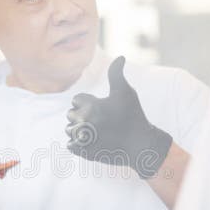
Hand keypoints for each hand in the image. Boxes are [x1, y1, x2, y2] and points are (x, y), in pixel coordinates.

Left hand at [66, 56, 171, 177]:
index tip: (101, 107)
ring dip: (78, 129)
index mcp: (91, 106)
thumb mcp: (126, 92)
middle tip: (99, 120)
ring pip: (69, 130)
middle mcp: (84, 122)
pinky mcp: (83, 153)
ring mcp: (83, 139)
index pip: (76, 100)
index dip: (88, 103)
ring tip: (95, 131)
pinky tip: (92, 141)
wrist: (140, 145)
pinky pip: (70, 145)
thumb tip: (120, 56)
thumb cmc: (133, 116)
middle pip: (70, 114)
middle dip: (81, 115)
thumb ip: (117, 73)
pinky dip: (77, 143)